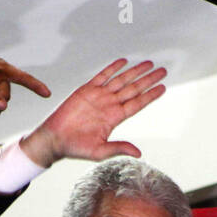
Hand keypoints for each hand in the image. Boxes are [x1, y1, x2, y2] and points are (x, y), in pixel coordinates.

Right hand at [20, 59, 166, 167]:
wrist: (55, 139)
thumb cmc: (75, 147)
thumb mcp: (100, 152)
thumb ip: (119, 148)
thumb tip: (138, 153)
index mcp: (114, 118)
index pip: (137, 103)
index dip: (150, 95)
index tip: (162, 88)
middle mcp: (109, 105)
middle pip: (133, 89)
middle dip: (148, 79)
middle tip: (162, 71)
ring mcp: (98, 96)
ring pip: (121, 80)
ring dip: (135, 72)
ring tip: (148, 64)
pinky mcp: (85, 90)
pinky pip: (101, 76)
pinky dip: (112, 68)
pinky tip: (123, 62)